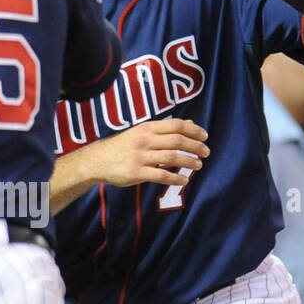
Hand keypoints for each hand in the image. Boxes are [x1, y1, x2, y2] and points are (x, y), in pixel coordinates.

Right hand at [87, 118, 208, 188]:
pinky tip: (184, 180)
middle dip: (195, 146)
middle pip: (177, 140)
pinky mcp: (136, 173)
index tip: (204, 136)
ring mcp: (140, 156)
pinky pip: (161, 175)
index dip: (193, 130)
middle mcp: (144, 140)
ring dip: (189, 162)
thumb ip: (163, 130)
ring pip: (172, 157)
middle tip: (206, 152)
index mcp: (146, 128)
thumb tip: (189, 123)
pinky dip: (175, 178)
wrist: (97, 161)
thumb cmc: (122, 147)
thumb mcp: (140, 132)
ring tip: (198, 165)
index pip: (175, 125)